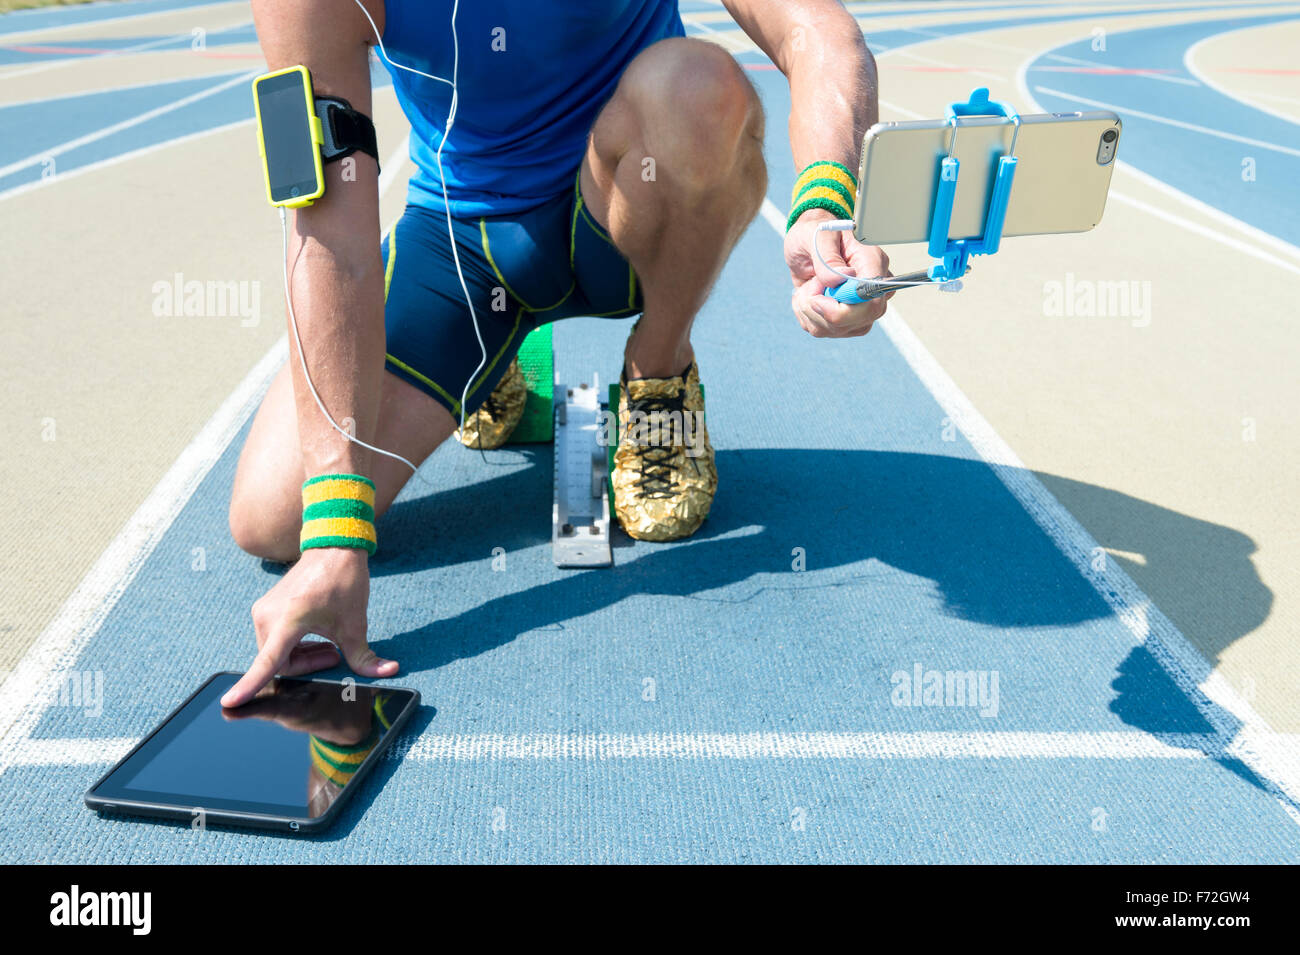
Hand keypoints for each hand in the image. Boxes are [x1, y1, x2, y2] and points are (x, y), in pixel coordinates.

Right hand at [221, 548, 397, 707]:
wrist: (333, 548)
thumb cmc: (343, 583)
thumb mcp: (356, 624)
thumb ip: (365, 656)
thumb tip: (389, 672)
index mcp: (288, 621)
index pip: (267, 663)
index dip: (249, 686)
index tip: (230, 702)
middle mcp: (267, 617)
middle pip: (280, 663)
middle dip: (308, 665)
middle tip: (335, 654)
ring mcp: (262, 611)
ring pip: (277, 653)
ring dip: (302, 656)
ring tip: (329, 644)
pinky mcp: (264, 608)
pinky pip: (274, 640)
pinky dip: (295, 645)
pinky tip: (316, 634)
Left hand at [785, 209, 893, 337]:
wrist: (805, 245)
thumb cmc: (815, 233)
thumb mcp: (817, 236)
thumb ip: (827, 257)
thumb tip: (839, 279)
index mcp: (872, 263)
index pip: (872, 300)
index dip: (843, 309)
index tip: (817, 297)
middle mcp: (871, 288)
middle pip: (858, 320)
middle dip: (823, 311)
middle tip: (810, 286)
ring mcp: (860, 306)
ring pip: (838, 329)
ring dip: (811, 312)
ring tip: (808, 287)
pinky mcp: (844, 318)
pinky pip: (824, 330)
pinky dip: (807, 316)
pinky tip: (807, 296)